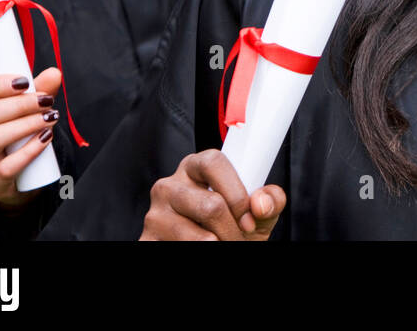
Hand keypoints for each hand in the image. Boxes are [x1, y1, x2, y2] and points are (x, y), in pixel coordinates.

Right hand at [0, 68, 61, 209]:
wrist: (20, 178)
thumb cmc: (19, 137)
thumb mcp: (26, 110)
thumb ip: (39, 91)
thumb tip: (54, 73)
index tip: (24, 81)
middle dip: (18, 105)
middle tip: (46, 101)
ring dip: (24, 125)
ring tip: (50, 118)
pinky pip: (6, 167)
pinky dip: (29, 151)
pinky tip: (45, 139)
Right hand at [141, 150, 286, 240]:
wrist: (214, 249)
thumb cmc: (234, 226)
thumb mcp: (257, 212)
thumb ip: (270, 200)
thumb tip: (260, 203)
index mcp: (195, 167)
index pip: (213, 162)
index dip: (237, 193)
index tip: (249, 217)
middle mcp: (169, 186)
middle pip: (210, 206)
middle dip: (232, 230)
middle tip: (239, 238)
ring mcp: (155, 214)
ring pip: (200, 237)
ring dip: (220, 247)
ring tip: (223, 244)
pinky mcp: (146, 240)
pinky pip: (181, 249)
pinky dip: (202, 254)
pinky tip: (202, 248)